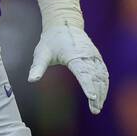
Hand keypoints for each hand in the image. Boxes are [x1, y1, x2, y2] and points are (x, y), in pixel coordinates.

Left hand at [28, 0, 108, 114]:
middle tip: (95, 110)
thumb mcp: (41, 53)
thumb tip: (31, 80)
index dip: (88, 85)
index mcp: (74, 55)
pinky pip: (103, 72)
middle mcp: (87, 55)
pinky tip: (102, 96)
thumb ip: (37, 67)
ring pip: (102, 76)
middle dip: (97, 94)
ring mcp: (93, 56)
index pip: (83, 72)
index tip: (92, 97)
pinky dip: (104, 85)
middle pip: (95, 77)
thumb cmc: (51, 41)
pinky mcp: (96, 58)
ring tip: (98, 107)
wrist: (64, 25)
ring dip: (103, 92)